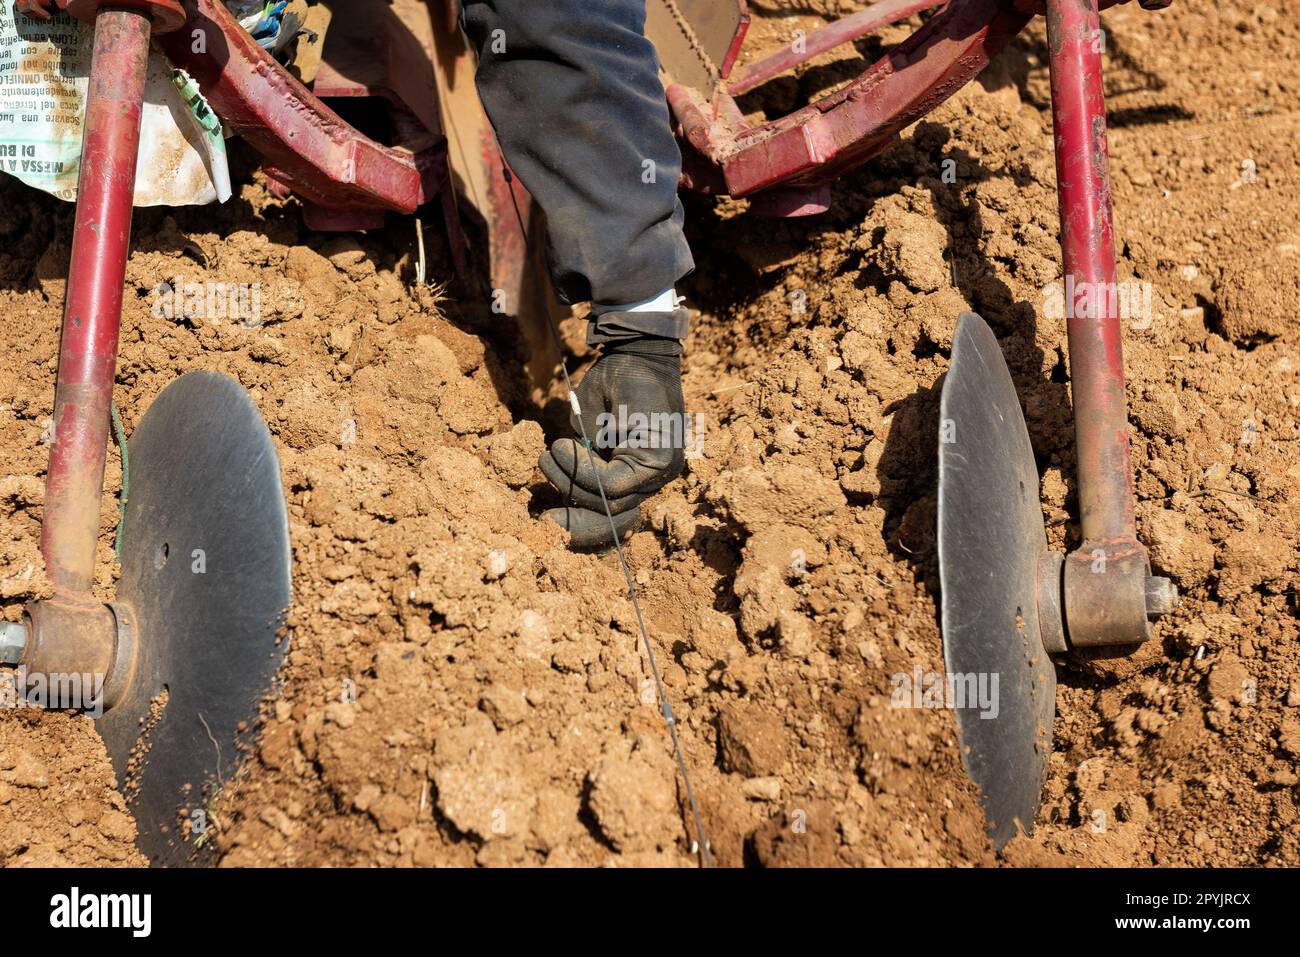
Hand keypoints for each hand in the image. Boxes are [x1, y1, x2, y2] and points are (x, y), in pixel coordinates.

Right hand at [540, 338, 685, 548]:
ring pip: (609, 500)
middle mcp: (657, 476)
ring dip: (572, 480)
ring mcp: (661, 470)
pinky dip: (582, 470)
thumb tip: (569, 480)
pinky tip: (564, 448)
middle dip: (573, 510)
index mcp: (643, 472)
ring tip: (550, 454)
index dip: (581, 522)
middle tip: (544, 496)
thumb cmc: (617, 381)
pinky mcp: (657, 460)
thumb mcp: (593, 425)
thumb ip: (586, 456)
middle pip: (613, 514)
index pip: (614, 512)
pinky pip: (612, 483)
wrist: (638, 350)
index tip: (549, 521)